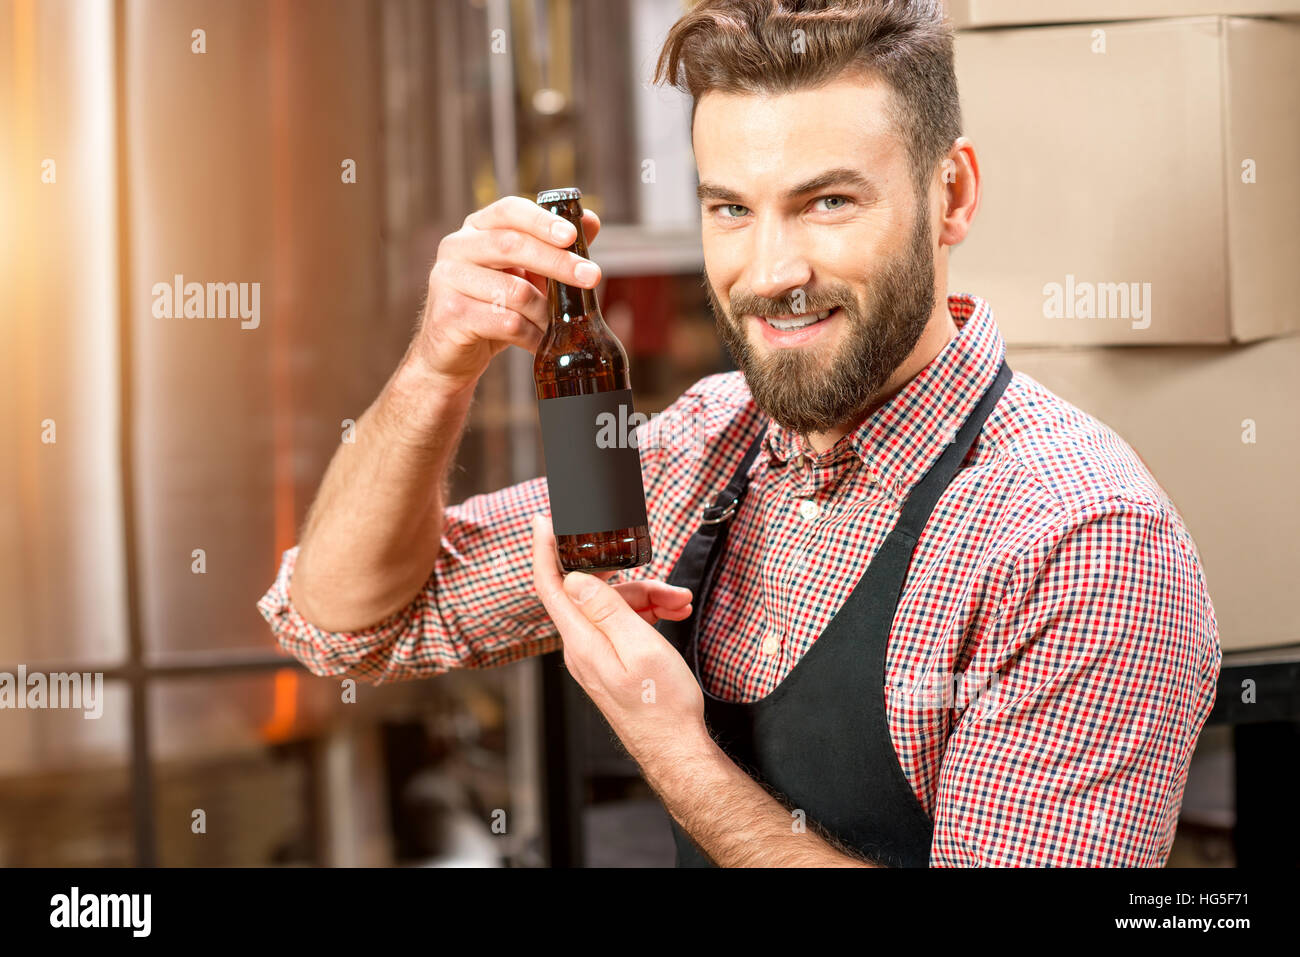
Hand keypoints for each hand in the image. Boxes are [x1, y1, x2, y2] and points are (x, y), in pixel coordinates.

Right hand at [412, 196, 601, 394]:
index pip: (509, 210)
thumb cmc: (491, 307)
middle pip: (512, 245)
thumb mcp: (524, 274)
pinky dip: (531, 335)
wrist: (452, 352)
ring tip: (560, 325)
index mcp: (476, 229)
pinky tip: (539, 342)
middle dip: (558, 262)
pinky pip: (505, 322)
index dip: (542, 220)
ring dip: (545, 311)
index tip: (572, 235)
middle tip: (591, 277)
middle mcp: (456, 247)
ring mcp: (448, 280)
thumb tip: (590, 222)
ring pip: (513, 290)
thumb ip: (553, 248)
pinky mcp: (450, 314)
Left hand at [530, 514, 710, 766]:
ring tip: (680, 603)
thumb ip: (606, 610)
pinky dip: (646, 615)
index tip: (544, 519)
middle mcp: (582, 648)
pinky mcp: (610, 663)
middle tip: (663, 579)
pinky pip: (621, 626)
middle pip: (591, 592)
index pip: (550, 585)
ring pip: (612, 608)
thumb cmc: (661, 705)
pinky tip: (671, 615)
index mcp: (582, 641)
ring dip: (646, 598)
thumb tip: (574, 578)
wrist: (676, 747)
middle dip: (627, 578)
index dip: (544, 549)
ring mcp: (595, 656)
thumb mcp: (639, 647)